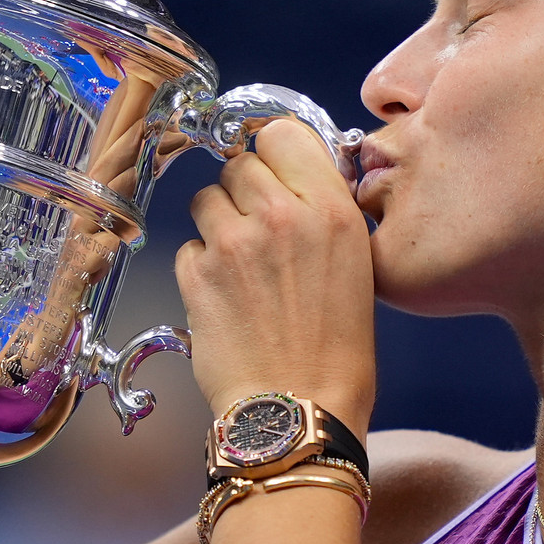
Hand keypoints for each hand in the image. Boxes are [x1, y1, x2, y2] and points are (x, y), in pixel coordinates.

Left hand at [177, 120, 375, 436]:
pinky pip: (187, 245)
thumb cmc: (336, 352)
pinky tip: (225, 298)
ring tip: (240, 268)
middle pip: (240, 163)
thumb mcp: (356, 266)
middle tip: (257, 232)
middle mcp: (282, 215)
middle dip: (243, 192)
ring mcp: (234, 243)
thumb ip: (323, 213)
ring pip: (206, 198)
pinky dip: (199, 266)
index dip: (274, 154)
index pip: (283, 133)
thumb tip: (291, 182)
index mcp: (331, 210)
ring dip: (217, 225)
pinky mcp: (196, 274)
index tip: (273, 173)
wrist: (300, 410)